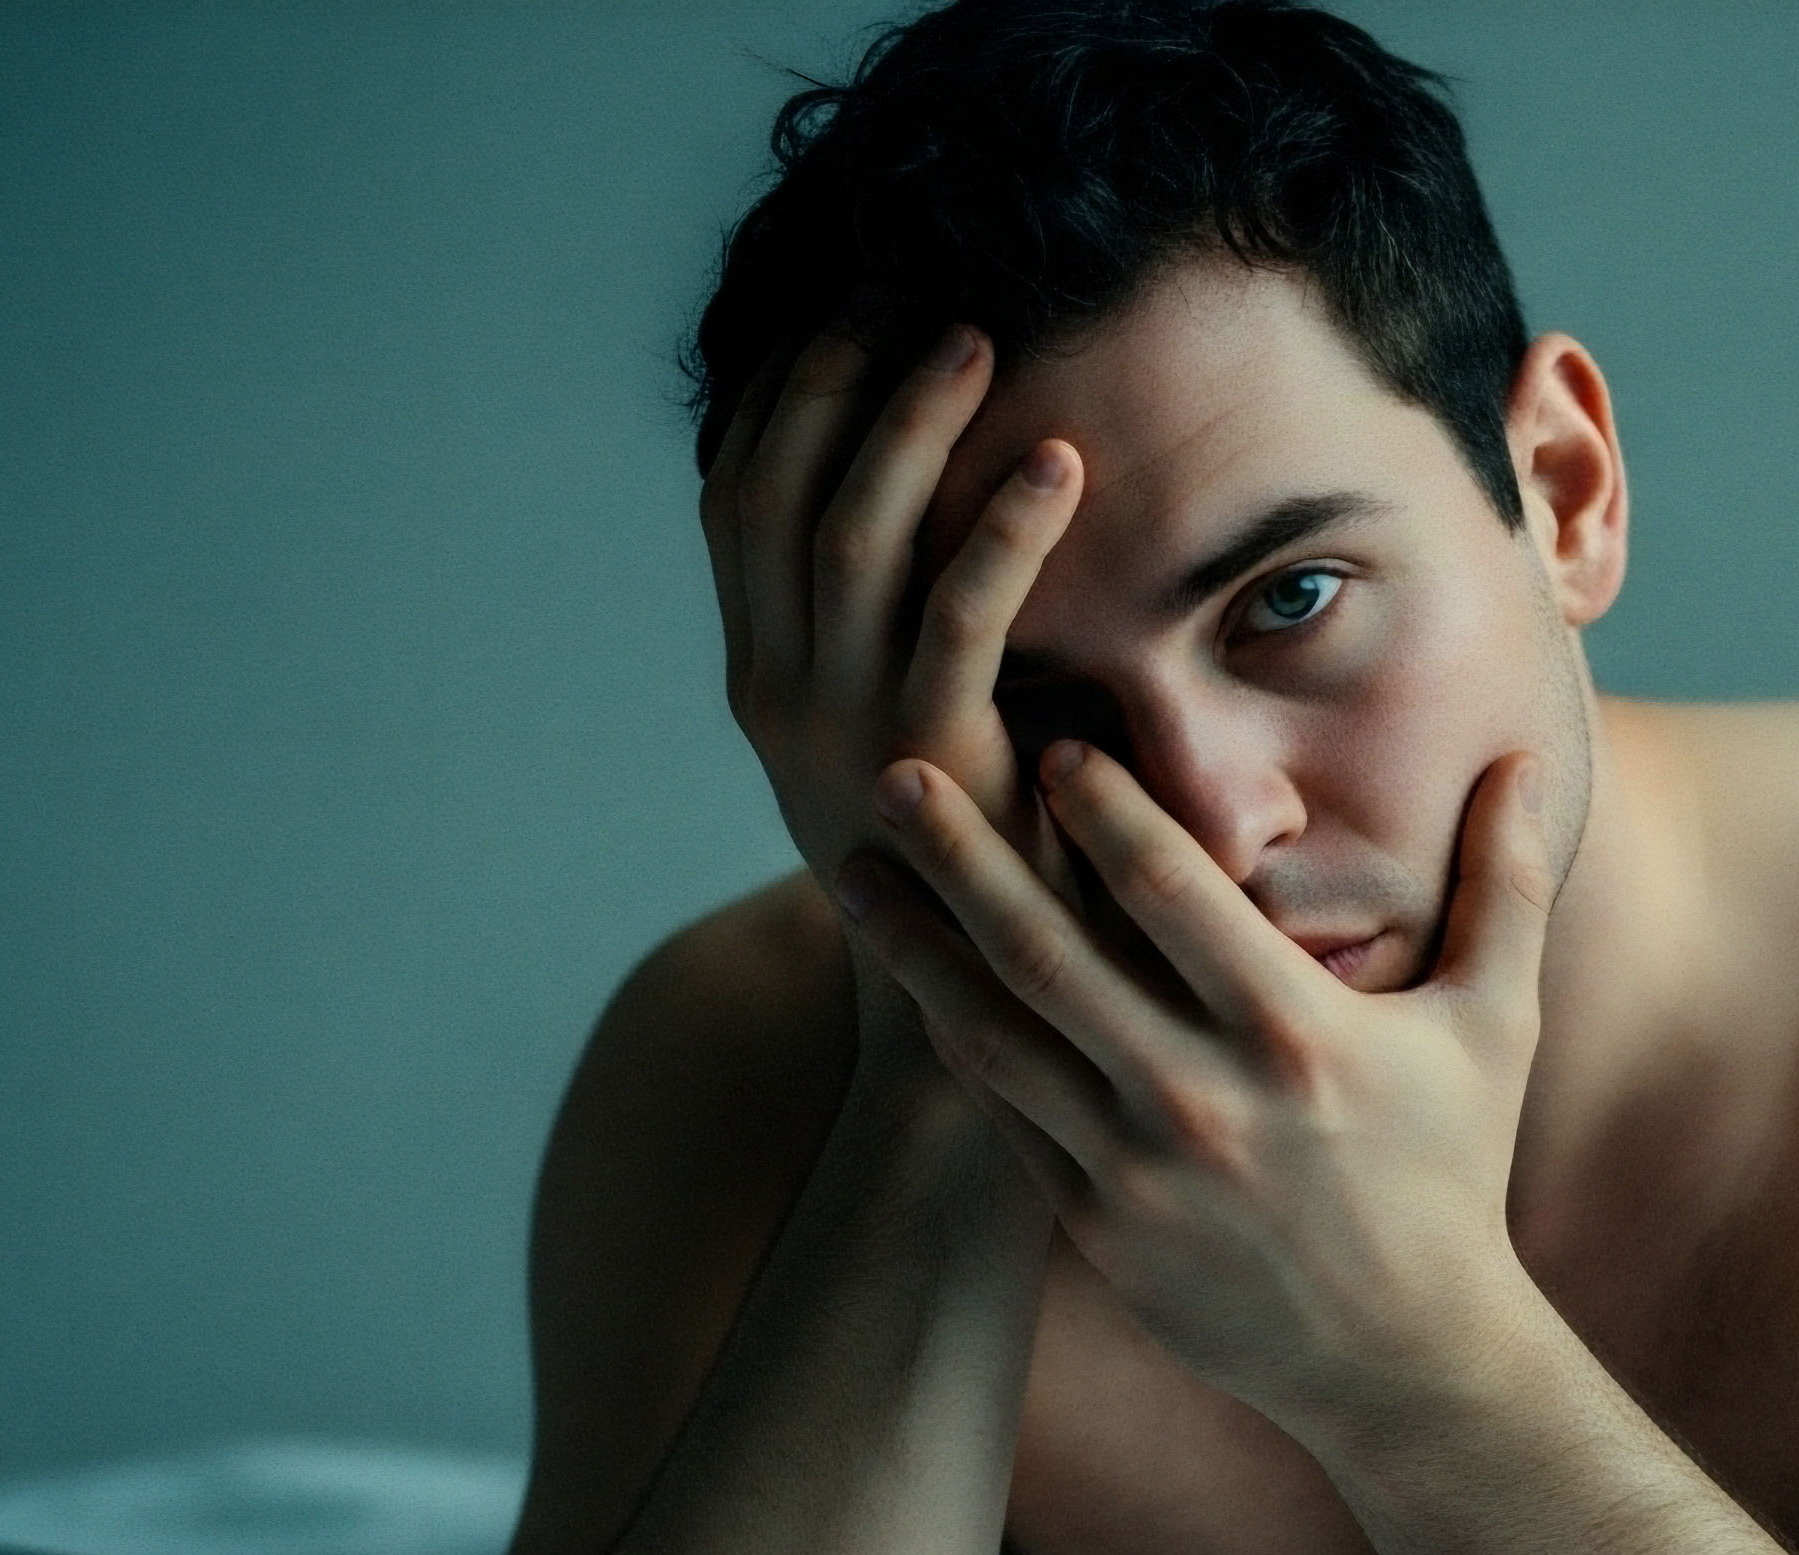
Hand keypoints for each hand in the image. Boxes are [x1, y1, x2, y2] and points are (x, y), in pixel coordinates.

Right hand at [701, 327, 1084, 1033]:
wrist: (988, 1019)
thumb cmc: (978, 860)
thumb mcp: (913, 731)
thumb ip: (907, 634)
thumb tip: (942, 508)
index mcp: (764, 680)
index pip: (737, 502)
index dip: (778, 395)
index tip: (837, 307)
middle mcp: (778, 696)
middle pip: (779, 493)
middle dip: (835, 377)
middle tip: (909, 290)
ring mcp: (842, 728)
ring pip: (853, 533)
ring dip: (914, 423)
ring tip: (979, 341)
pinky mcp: (932, 757)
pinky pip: (960, 610)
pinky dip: (1007, 523)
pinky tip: (1061, 460)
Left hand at [829, 739, 1559, 1428]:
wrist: (1407, 1360)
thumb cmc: (1452, 1174)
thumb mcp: (1496, 1026)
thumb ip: (1503, 886)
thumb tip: (1528, 755)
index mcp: (1296, 1035)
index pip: (1174, 894)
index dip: (1103, 806)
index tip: (1049, 733)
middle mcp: (1204, 1099)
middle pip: (1051, 952)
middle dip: (963, 855)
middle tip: (893, 771)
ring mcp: (1139, 1172)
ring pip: (998, 1037)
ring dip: (916, 948)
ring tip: (851, 871)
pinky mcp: (1098, 1227)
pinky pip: (1005, 1117)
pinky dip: (952, 1043)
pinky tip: (907, 982)